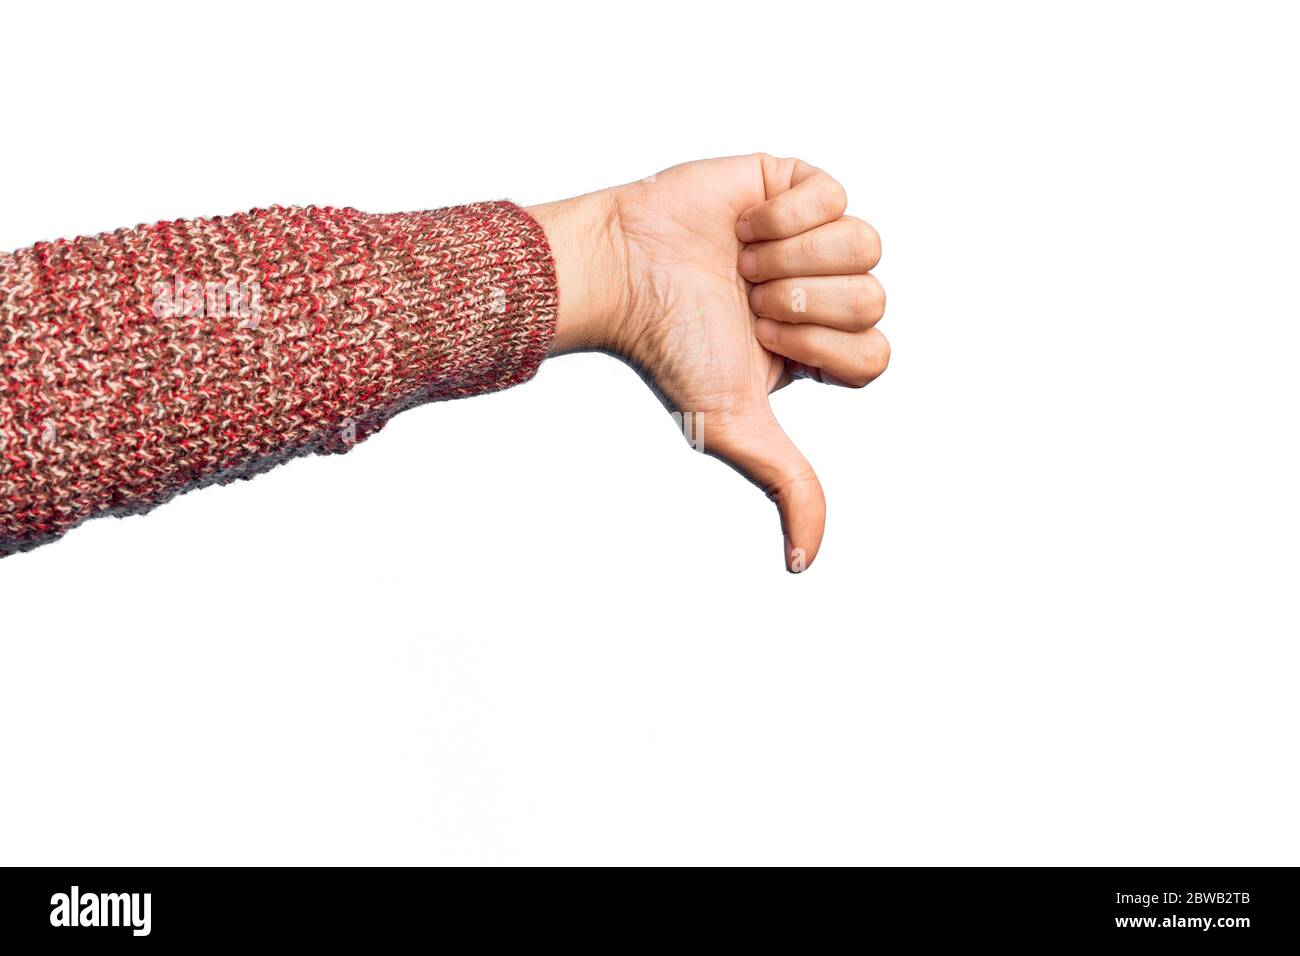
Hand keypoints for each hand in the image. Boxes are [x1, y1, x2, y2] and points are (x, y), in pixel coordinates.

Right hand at [528, 154, 887, 571]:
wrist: (623, 272)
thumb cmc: (669, 349)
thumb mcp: (732, 426)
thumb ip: (787, 486)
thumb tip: (804, 565)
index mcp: (817, 350)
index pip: (874, 355)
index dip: (819, 349)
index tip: (759, 342)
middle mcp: (822, 295)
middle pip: (874, 299)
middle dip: (801, 304)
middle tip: (745, 301)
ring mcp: (813, 237)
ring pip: (866, 244)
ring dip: (794, 259)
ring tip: (743, 263)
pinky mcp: (795, 184)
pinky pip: (835, 193)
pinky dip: (785, 215)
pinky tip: (743, 227)